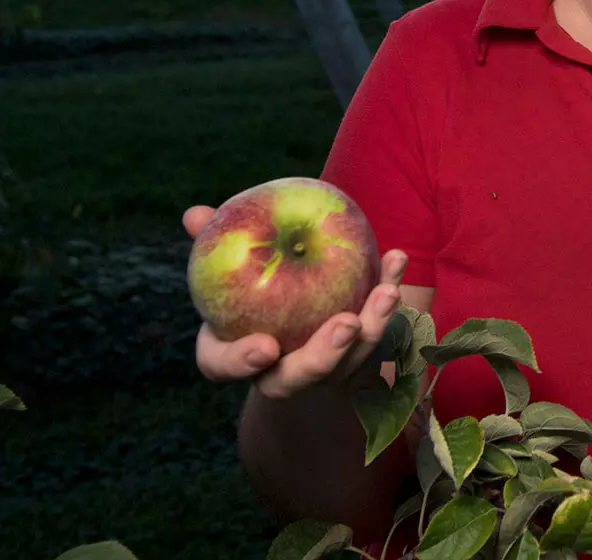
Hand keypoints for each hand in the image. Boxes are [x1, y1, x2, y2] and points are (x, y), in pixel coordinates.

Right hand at [183, 204, 409, 401]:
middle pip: (301, 376)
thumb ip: (213, 247)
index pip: (226, 367)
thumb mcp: (224, 273)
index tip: (265, 347)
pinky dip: (389, 296)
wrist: (285, 323)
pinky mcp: (359, 353)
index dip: (242, 361)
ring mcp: (324, 371)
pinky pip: (379, 327)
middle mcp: (280, 373)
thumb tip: (194, 215)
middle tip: (346, 325)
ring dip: (373, 327)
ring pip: (351, 362)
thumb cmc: (245, 291)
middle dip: (326, 355)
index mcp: (233, 356)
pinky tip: (397, 259)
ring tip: (387, 293)